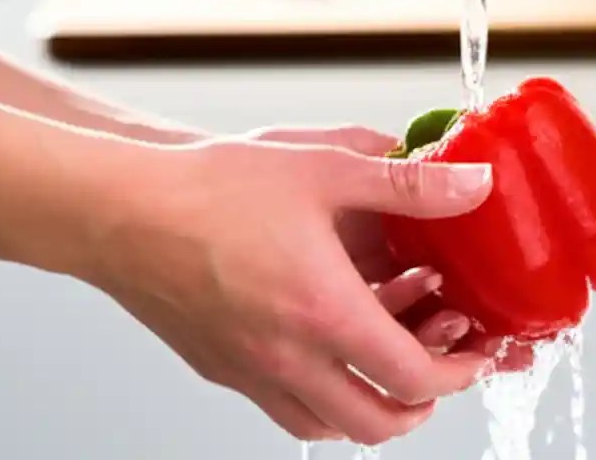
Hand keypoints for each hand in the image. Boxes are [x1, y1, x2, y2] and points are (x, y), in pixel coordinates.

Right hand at [85, 125, 494, 444]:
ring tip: (393, 359)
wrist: (117, 208)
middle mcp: (288, 358)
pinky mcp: (221, 368)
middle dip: (426, 402)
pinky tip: (328, 347)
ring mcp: (250, 371)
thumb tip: (474, 184)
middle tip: (445, 364)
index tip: (479, 350)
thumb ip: (409, 183)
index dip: (461, 372)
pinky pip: (285, 407)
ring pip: (329, 426)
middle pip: (377, 424)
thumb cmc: (211, 188)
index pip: (414, 377)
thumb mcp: (326, 170)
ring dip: (374, 406)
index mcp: (324, 313)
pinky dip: (324, 396)